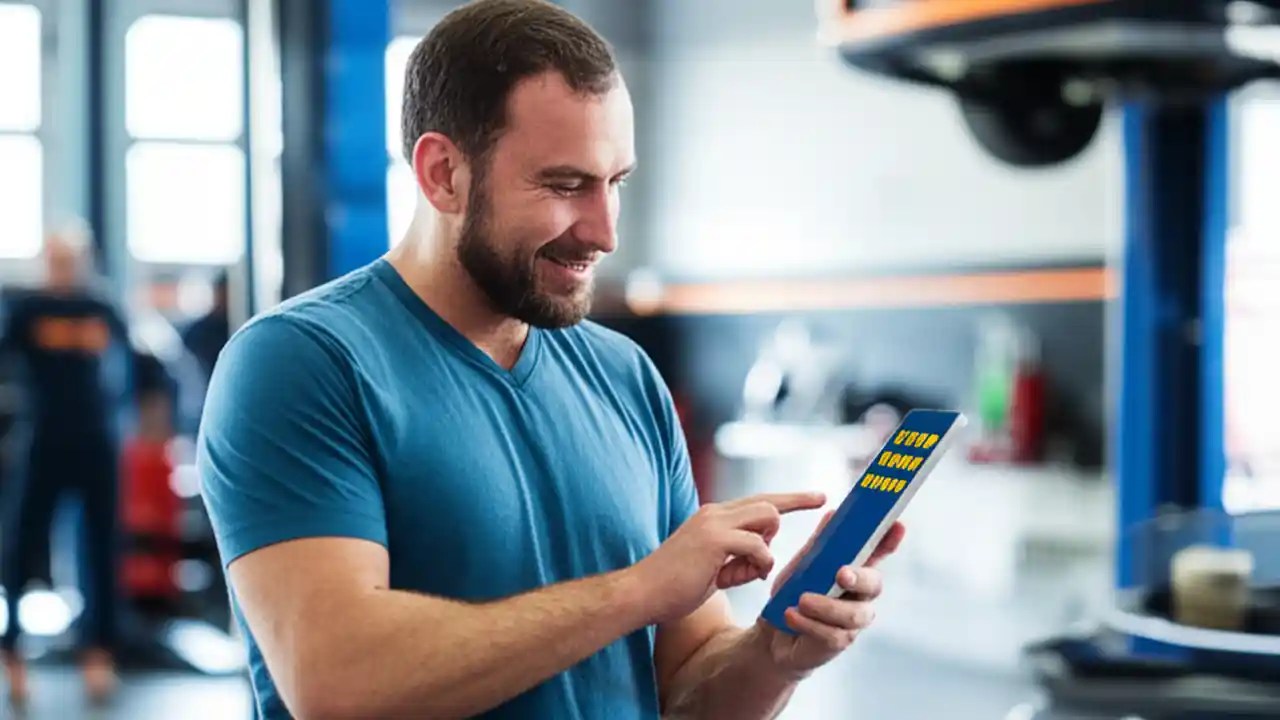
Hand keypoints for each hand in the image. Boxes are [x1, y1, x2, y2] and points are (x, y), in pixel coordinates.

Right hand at [629, 492, 825, 625]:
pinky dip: (756, 565)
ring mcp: (715, 522)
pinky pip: (758, 546)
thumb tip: (761, 558)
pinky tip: (733, 579)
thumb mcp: (711, 566)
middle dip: (785, 521)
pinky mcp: (715, 539)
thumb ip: (735, 556)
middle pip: (770, 504)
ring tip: (741, 574)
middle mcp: (716, 512)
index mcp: (714, 516)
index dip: (792, 499)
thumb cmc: (673, 586)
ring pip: (768, 518)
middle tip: (780, 541)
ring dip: (765, 550)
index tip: (819, 497)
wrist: (641, 592)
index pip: (760, 501)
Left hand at [752, 513, 905, 677]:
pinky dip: (809, 623)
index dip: (890, 540)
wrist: (775, 632)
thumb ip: (820, 543)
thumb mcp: (804, 565)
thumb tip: (834, 514)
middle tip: (841, 574)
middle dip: (860, 578)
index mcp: (856, 569)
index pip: (879, 552)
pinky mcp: (838, 642)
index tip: (898, 525)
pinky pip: (831, 634)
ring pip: (853, 614)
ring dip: (826, 605)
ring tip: (802, 600)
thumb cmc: (794, 594)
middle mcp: (862, 595)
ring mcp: (853, 620)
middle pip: (874, 585)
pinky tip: (792, 616)